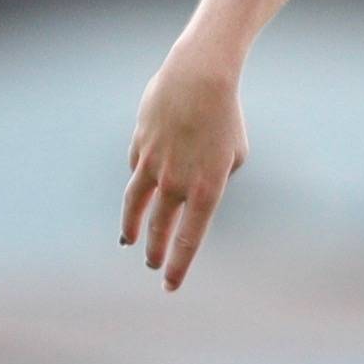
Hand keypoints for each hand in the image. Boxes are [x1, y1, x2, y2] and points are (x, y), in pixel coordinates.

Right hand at [120, 45, 249, 290]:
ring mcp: (153, 165)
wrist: (200, 77)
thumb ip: (215, 180)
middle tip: (152, 264)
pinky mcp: (138, 146)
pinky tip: (142, 187)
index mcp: (206, 190)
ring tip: (129, 241)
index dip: (178, 267)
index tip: (169, 285)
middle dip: (155, 251)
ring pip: (135, 206)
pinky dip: (140, 181)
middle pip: (159, 229)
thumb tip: (191, 193)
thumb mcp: (234, 156)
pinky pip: (137, 170)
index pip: (189, 241)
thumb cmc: (226, 117)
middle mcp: (176, 183)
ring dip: (132, 227)